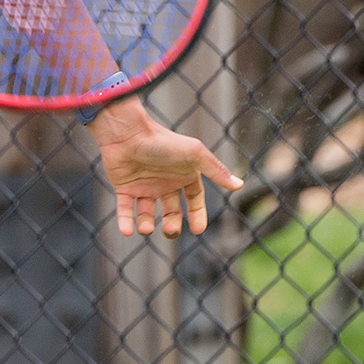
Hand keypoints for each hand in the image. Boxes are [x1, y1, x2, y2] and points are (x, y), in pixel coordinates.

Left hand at [87, 98, 242, 237]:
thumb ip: (216, 170)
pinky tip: (127, 230)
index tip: (197, 229)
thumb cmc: (162, 141)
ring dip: (147, 224)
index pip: (194, 199)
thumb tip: (240, 184)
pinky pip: (125, 209)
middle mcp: (164, 181)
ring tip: (146, 228)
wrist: (127, 132)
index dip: (197, 214)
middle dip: (172, 224)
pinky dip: (125, 221)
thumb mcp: (194, 155)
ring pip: (147, 213)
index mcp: (183, 174)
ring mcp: (144, 185)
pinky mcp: (124, 187)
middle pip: (171, 211)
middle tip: (170, 230)